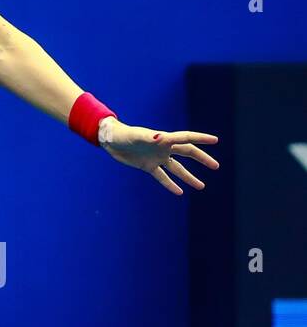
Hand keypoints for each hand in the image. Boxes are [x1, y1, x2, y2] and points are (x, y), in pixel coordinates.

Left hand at [99, 117, 219, 194]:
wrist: (111, 141)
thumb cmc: (124, 135)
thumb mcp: (137, 136)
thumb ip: (150, 137)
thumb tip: (162, 138)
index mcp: (163, 138)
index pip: (186, 138)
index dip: (201, 138)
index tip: (216, 140)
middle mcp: (163, 148)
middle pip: (187, 153)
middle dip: (202, 159)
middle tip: (216, 166)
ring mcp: (156, 157)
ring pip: (177, 168)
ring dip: (189, 177)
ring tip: (201, 186)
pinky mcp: (148, 166)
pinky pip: (162, 177)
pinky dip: (170, 184)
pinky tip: (179, 192)